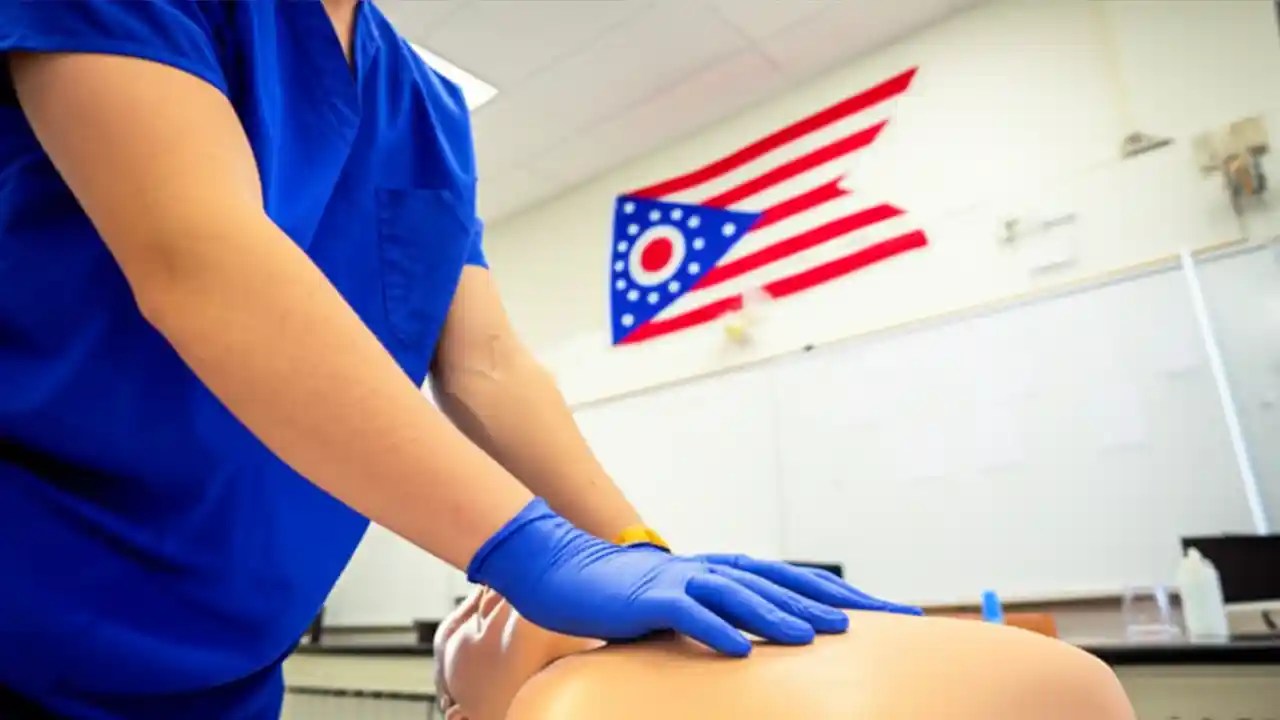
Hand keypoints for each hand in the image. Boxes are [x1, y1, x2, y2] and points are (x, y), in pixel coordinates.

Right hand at [467, 499, 915, 655]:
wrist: (568, 574)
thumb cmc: (632, 598)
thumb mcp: (689, 605)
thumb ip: (726, 614)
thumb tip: (768, 640)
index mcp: (729, 572)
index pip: (798, 582)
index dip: (845, 595)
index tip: (890, 614)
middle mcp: (714, 570)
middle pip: (783, 582)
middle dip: (832, 601)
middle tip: (879, 620)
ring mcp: (682, 580)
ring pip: (740, 595)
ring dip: (778, 615)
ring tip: (815, 636)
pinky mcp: (651, 598)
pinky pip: (687, 613)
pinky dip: (715, 629)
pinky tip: (741, 649)